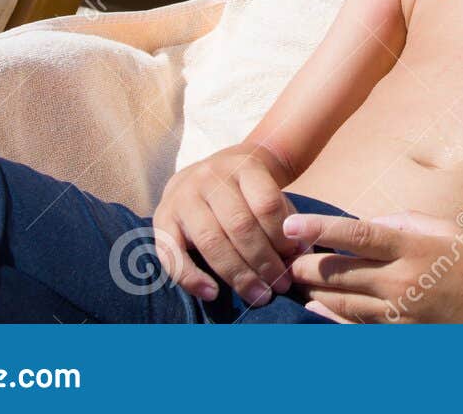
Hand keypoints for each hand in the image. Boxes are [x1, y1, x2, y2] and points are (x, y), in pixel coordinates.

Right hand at [151, 142, 299, 306]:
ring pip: (211, 241)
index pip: (266, 204)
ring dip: (237, 275)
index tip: (294, 258)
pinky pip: (173, 254)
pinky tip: (212, 294)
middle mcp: (210, 178)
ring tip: (258, 295)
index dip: (282, 236)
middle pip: (240, 225)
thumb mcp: (270, 193)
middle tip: (279, 286)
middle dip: (263, 261)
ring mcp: (183, 197)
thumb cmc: (247, 191)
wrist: (209, 171)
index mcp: (244, 167)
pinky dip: (192, 278)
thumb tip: (301, 256)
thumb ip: (286, 220)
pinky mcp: (161, 218)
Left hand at [284, 211, 462, 322]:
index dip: (320, 229)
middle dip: (304, 266)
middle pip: (339, 274)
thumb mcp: (442, 230)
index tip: (290, 225)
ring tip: (293, 281)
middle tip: (284, 258)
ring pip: (339, 304)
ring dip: (312, 292)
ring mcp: (398, 314)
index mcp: (413, 248)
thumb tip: (363, 222)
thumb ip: (401, 221)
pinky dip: (331, 317)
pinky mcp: (396, 338)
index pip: (358, 235)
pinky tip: (315, 308)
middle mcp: (402, 281)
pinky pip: (354, 327)